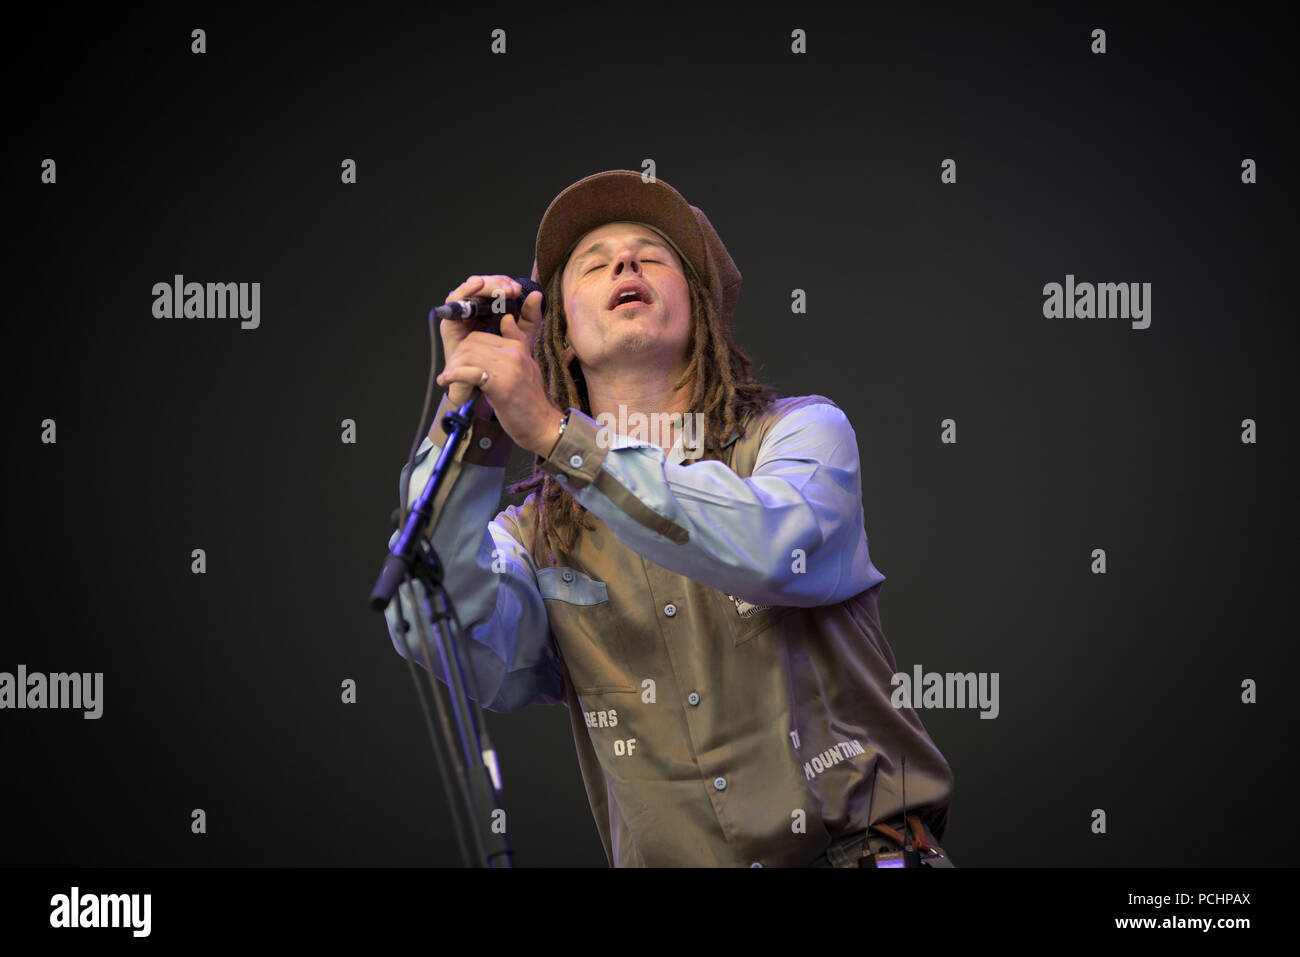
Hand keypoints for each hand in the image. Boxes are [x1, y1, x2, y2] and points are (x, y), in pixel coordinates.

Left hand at [436, 274, 564, 456]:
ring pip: (468, 355)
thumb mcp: (527, 364)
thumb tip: (507, 319)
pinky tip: (446, 381)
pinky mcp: (501, 386)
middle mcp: (514, 354)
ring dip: (453, 367)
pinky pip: (471, 373)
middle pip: (472, 342)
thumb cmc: (530, 400)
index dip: (464, 346)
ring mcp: (509, 369)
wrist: (541, 425)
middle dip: (456, 356)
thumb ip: (516, 340)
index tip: (457, 358)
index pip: (481, 334)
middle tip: (450, 370)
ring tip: (448, 378)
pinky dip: (454, 376)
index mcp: (518, 347)